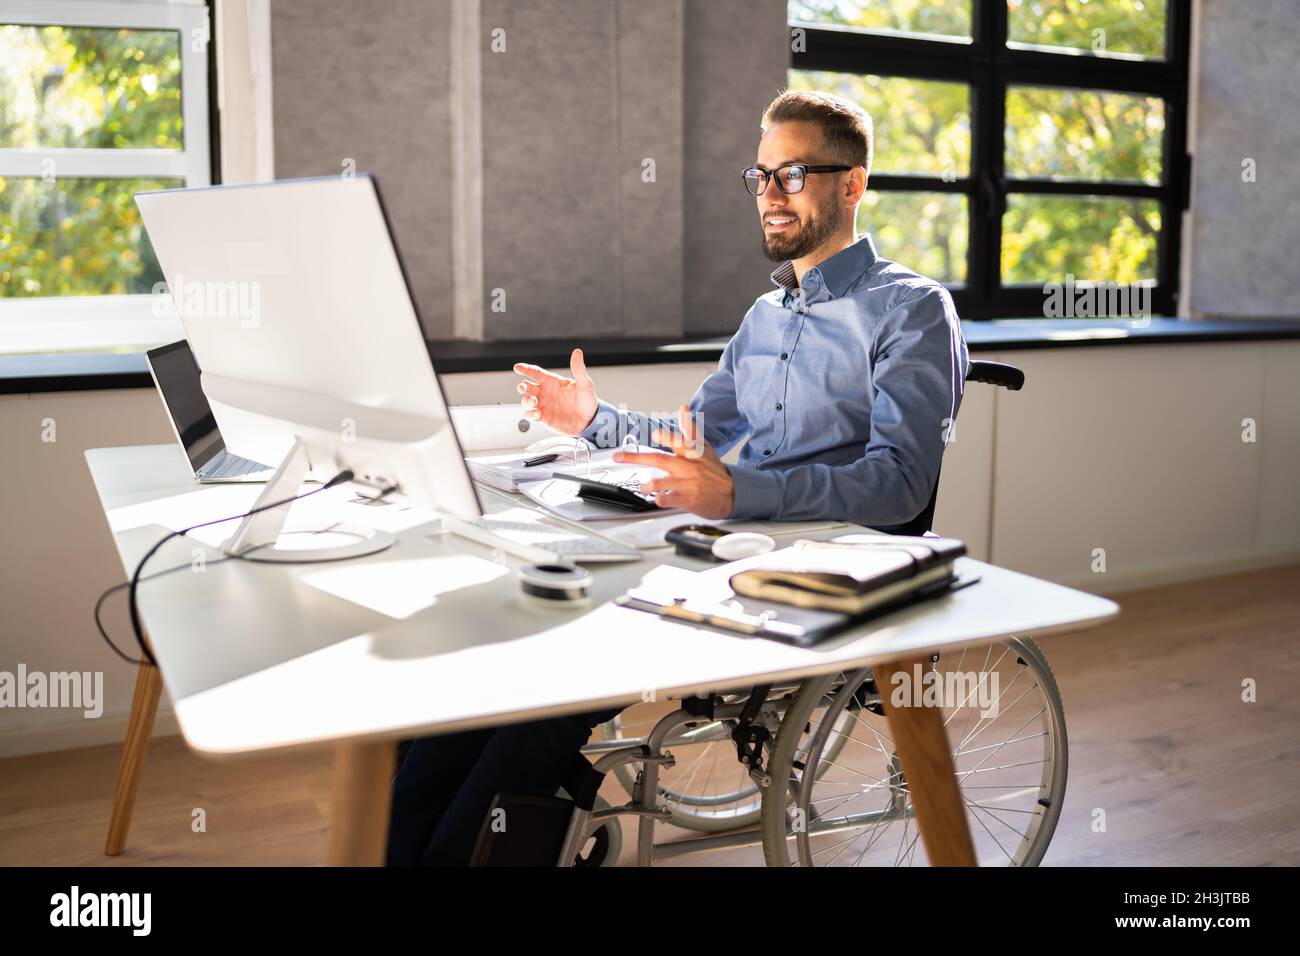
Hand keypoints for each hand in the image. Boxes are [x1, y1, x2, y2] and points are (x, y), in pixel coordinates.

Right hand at [513, 348, 599, 435]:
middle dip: (522, 386)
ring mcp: (544, 405)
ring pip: (526, 401)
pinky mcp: (543, 418)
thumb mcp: (585, 384)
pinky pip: (530, 415)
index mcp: (553, 382)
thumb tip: (577, 352)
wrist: (590, 422)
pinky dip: (530, 414)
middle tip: (523, 387)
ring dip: (526, 400)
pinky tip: (537, 414)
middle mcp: (546, 393)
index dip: (526, 369)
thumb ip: (578, 369)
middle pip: (527, 387)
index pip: (536, 373)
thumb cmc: (588, 401)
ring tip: (533, 402)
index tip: (517, 367)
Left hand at [613, 404, 734, 518]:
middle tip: (618, 456)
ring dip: (648, 484)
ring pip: (661, 482)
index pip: (679, 441)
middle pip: (659, 460)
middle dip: (635, 457)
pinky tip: (658, 499)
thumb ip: (690, 429)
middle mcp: (689, 467)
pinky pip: (667, 499)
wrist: (732, 495)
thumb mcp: (705, 447)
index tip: (656, 434)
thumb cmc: (714, 471)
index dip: (667, 437)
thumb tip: (683, 408)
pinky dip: (659, 499)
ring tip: (644, 487)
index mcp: (692, 453)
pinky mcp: (687, 500)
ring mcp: (687, 484)